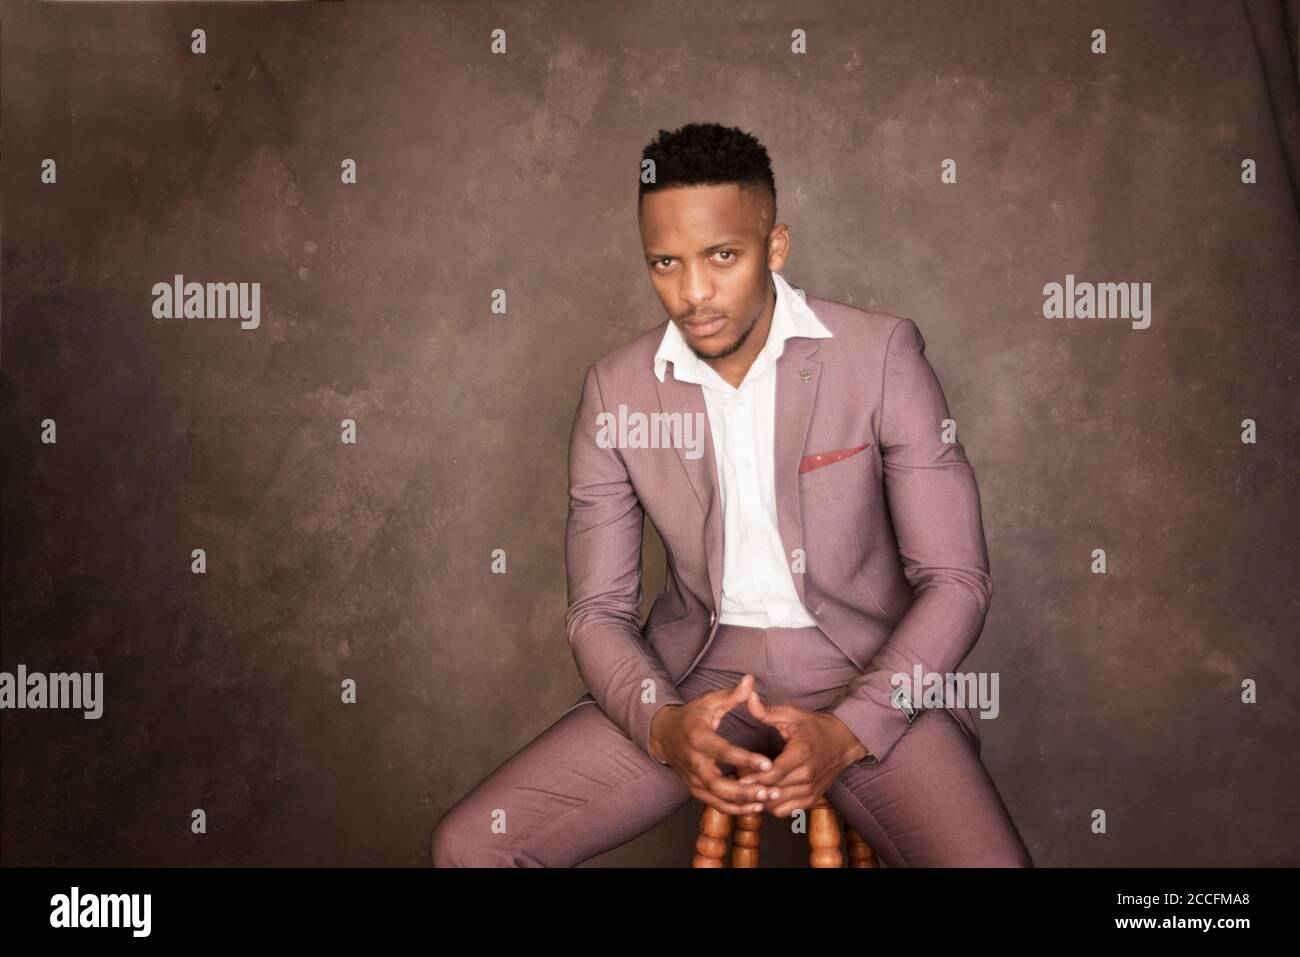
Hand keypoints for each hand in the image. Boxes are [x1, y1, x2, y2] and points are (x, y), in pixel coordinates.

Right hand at [649, 673, 776, 815]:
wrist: (664, 735)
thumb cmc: (691, 717)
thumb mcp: (709, 702)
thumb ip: (732, 695)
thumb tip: (750, 680)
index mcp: (698, 738)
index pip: (722, 752)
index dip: (745, 759)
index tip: (768, 764)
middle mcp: (694, 762)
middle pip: (718, 784)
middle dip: (745, 791)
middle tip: (770, 792)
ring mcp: (693, 779)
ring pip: (717, 799)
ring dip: (742, 803)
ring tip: (768, 801)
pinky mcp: (695, 789)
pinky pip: (715, 804)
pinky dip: (734, 809)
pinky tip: (755, 807)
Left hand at [734, 687, 869, 817]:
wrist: (843, 742)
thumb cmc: (814, 726)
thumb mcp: (792, 714)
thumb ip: (767, 710)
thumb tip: (748, 696)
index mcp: (801, 753)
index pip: (775, 772)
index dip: (755, 775)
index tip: (737, 773)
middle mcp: (807, 775)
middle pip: (774, 790)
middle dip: (752, 787)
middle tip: (734, 779)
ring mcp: (810, 789)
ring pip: (778, 804)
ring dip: (760, 799)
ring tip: (745, 787)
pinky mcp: (812, 799)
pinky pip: (786, 810)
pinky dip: (771, 806)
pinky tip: (761, 795)